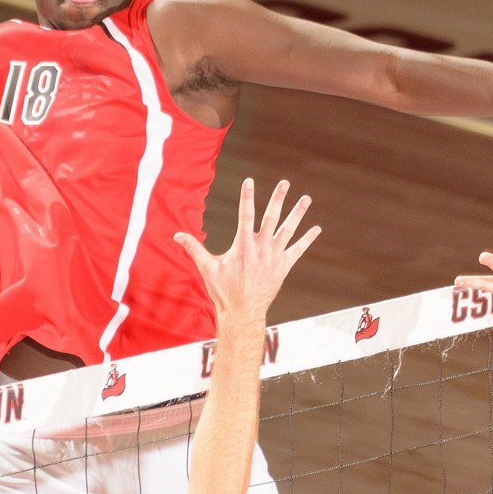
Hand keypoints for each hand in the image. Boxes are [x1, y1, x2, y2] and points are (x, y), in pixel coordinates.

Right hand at [175, 179, 318, 342]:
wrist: (243, 313)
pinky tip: (316, 229)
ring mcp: (274, 258)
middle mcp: (261, 249)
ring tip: (306, 198)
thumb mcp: (207, 268)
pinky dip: (307, 239)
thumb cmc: (223, 291)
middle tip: (285, 182)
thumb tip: (175, 235)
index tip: (249, 180)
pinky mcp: (283, 267)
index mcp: (243, 246)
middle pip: (271, 218)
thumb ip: (194, 249)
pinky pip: (297, 250)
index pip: (245, 215)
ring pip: (288, 231)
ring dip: (297, 214)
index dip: (247, 197)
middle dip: (278, 199)